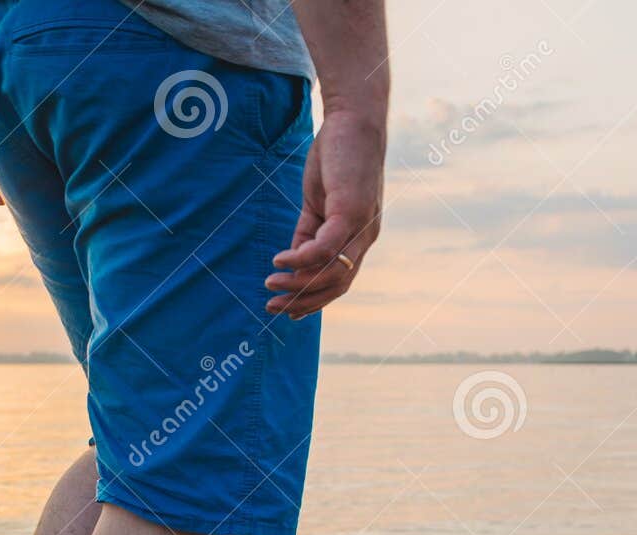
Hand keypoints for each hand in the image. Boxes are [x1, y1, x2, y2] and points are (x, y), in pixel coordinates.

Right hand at [265, 110, 384, 318]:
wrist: (355, 121)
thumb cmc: (337, 157)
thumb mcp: (318, 202)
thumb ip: (308, 232)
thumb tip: (293, 260)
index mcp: (358, 237)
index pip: (339, 281)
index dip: (315, 300)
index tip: (289, 312)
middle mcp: (365, 237)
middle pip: (337, 285)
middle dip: (303, 301)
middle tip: (273, 308)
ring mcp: (361, 226)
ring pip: (332, 271)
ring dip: (299, 283)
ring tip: (271, 285)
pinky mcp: (351, 211)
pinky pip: (325, 248)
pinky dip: (301, 259)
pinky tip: (280, 260)